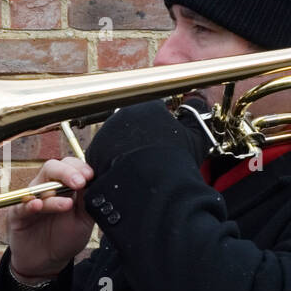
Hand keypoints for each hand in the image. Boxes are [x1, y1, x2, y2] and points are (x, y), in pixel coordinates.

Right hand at [6, 157, 94, 280]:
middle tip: (80, 182)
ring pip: (38, 186)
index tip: (90, 176)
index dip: (79, 167)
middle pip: (51, 168)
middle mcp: (45, 189)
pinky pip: (22, 206)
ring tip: (68, 204)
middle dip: (67, 172)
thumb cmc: (64, 239)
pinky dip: (30, 204)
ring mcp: (30, 200)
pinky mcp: (17, 215)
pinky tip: (38, 206)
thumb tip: (95, 182)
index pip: (69, 166)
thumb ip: (88, 201)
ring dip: (53, 192)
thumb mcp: (84, 220)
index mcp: (63, 186)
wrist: (47, 263)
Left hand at [86, 98, 211, 174]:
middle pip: (131, 126)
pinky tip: (126, 178)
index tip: (164, 142)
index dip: (160, 127)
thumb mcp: (194, 136)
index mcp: (146, 106)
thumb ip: (194, 116)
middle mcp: (121, 115)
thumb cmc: (175, 161)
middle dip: (139, 140)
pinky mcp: (94, 154)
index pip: (153, 110)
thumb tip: (197, 103)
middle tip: (152, 159)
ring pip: (116, 142)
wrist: (152, 187)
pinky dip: (113, 167)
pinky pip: (104, 159)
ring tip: (140, 171)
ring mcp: (104, 134)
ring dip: (124, 153)